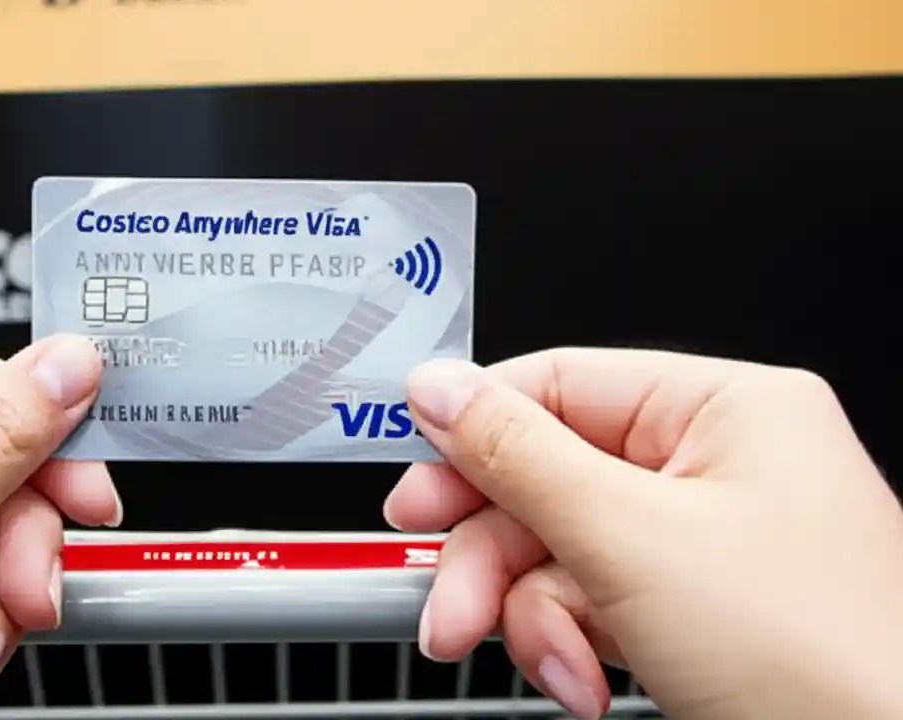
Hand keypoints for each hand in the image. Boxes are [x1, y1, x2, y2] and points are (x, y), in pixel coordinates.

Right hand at [386, 349, 902, 719]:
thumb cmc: (820, 662)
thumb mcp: (632, 541)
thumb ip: (518, 456)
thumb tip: (438, 387)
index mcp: (726, 411)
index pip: (559, 386)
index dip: (473, 434)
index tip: (413, 484)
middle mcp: (717, 465)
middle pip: (546, 480)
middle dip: (491, 556)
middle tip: (447, 605)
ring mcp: (702, 543)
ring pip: (559, 551)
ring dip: (530, 616)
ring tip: (548, 666)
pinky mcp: (690, 610)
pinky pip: (592, 602)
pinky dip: (571, 645)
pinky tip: (583, 682)